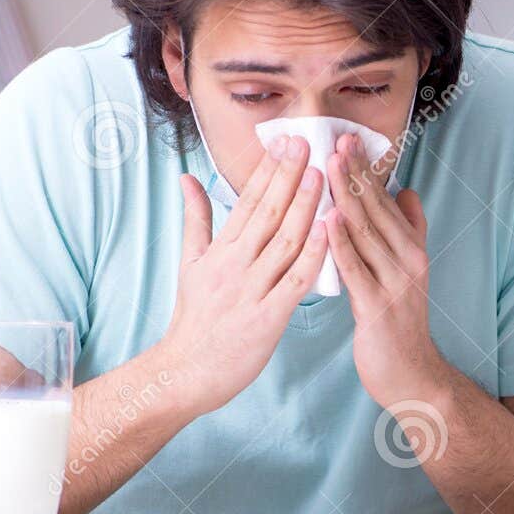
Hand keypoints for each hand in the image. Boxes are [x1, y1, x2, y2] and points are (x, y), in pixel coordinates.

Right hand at [156, 136, 328, 413]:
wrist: (186, 371)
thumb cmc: (194, 318)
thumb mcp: (190, 263)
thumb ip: (196, 219)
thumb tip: (187, 177)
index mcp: (220, 250)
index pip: (247, 201)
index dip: (268, 170)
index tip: (286, 142)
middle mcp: (235, 265)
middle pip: (267, 213)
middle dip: (289, 176)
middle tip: (308, 143)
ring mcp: (252, 290)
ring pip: (284, 241)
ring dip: (304, 207)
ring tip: (322, 176)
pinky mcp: (267, 317)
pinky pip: (294, 282)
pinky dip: (312, 256)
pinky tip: (327, 233)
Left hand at [324, 133, 447, 405]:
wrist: (410, 374)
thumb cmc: (400, 322)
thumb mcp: (409, 271)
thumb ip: (410, 231)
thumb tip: (407, 192)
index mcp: (412, 249)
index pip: (387, 201)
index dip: (367, 170)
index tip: (349, 139)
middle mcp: (408, 260)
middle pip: (377, 210)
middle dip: (355, 173)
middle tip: (336, 140)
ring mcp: (395, 283)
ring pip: (367, 232)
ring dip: (347, 197)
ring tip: (328, 166)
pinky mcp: (378, 307)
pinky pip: (357, 268)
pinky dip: (341, 242)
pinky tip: (327, 219)